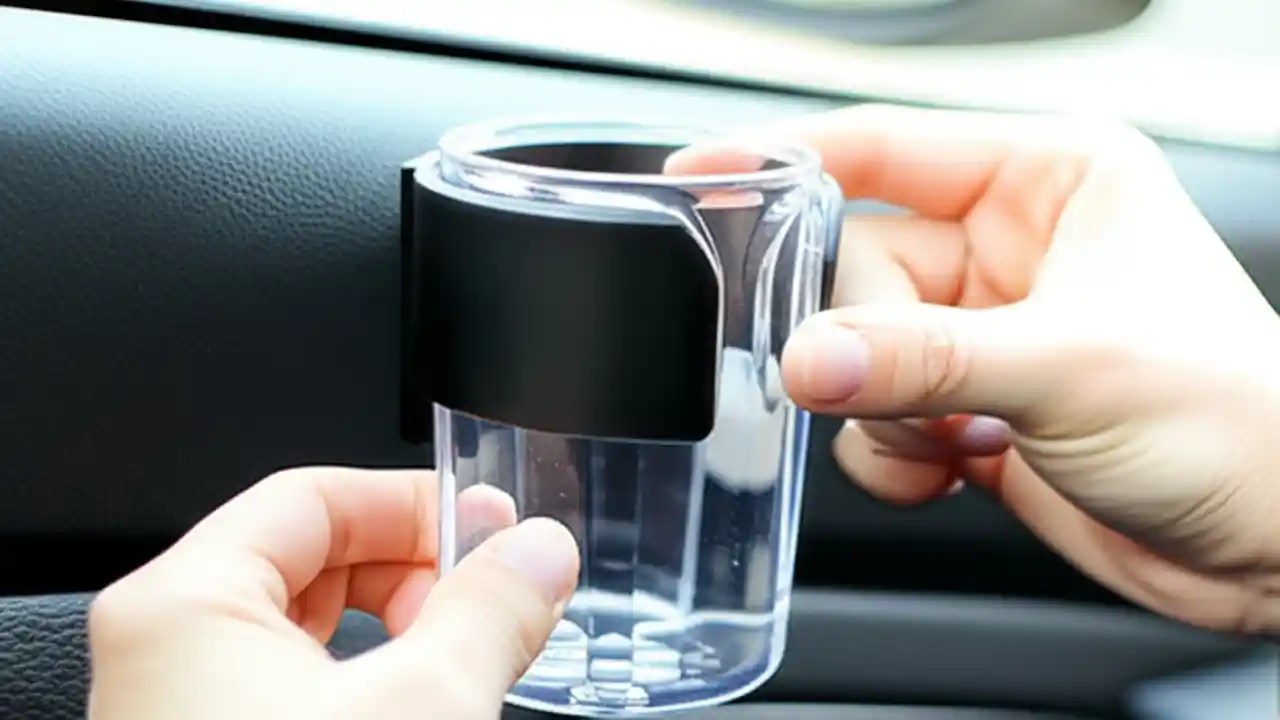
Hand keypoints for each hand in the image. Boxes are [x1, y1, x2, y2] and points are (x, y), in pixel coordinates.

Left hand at [87, 467, 578, 719]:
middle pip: (308, 559)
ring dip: (402, 631)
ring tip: (469, 659)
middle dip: (414, 571)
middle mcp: (168, 656)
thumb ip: (491, 613)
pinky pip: (297, 692)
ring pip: (308, 632)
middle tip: (491, 593)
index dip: (412, 504)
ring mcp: (186, 714)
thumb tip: (539, 555)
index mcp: (186, 608)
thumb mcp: (425, 708)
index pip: (311, 499)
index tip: (490, 527)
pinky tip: (424, 708)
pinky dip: (372, 685)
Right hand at [673, 104, 1279, 634]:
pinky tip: (956, 470)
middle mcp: (1008, 251)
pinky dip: (892, 456)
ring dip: (886, 411)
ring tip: (961, 437)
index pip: (886, 150)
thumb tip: (810, 359)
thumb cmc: (1242, 421)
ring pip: (857, 354)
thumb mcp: (1070, 366)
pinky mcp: (969, 410)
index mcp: (1048, 183)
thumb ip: (925, 361)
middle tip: (905, 384)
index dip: (789, 162)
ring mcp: (983, 335)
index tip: (704, 176)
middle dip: (869, 341)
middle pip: (856, 270)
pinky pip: (875, 420)